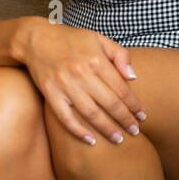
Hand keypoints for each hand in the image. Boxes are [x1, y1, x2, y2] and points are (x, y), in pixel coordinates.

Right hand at [17, 22, 145, 145]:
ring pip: (90, 113)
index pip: (121, 88)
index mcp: (97, 60)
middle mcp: (82, 74)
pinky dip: (78, 130)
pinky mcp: (50, 93)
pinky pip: (65, 117)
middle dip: (125, 120)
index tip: (143, 115)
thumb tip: (133, 77)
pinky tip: (90, 140)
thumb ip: (120, 55)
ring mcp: (65, 85)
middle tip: (135, 131)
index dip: (134, 104)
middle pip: (109, 103)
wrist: (36, 39)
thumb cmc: (72, 39)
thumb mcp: (100, 38)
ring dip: (106, 129)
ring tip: (119, 139)